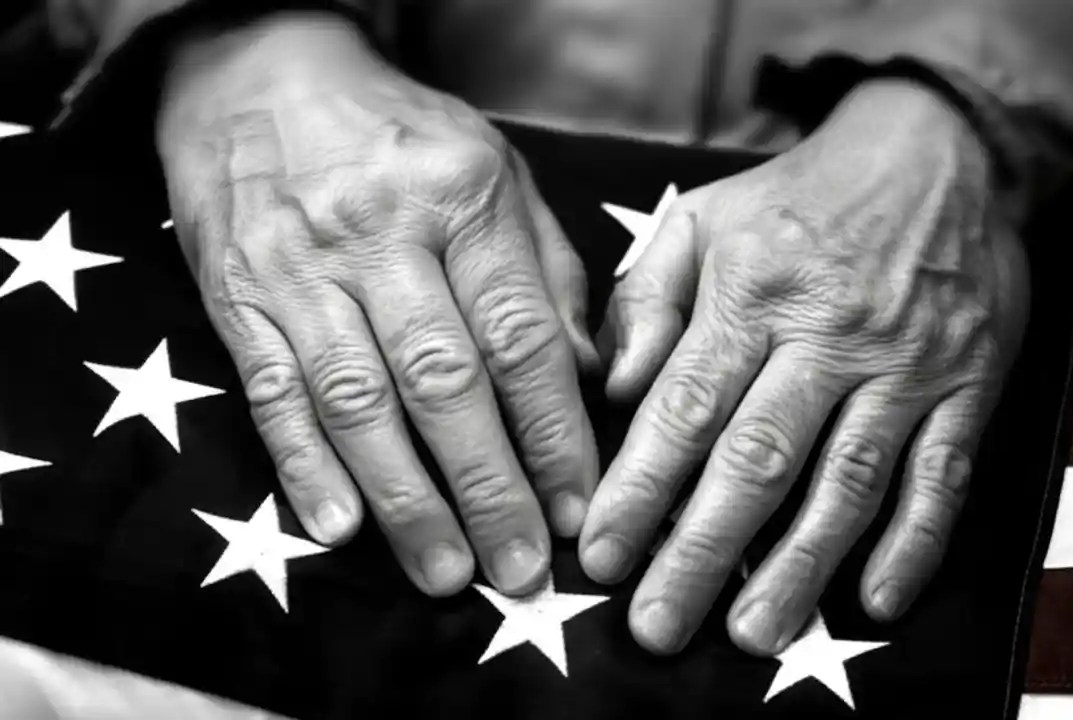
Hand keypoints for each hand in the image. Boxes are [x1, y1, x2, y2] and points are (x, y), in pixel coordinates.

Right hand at [157, 13, 598, 596]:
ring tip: (444, 573)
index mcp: (466, 199)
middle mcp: (384, 234)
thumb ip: (549, 272)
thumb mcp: (500, 170)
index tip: (577, 508)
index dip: (553, 435)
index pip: (521, 338)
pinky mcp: (238, 294)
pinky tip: (339, 528)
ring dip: (405, 500)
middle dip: (489, 489)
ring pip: (360, 400)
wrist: (261, 74)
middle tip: (519, 570)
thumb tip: (587, 376)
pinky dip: (306, 465)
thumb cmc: (403, 134)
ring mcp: (303, 266)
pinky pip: (273, 391)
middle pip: (446, 382)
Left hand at [580, 80, 1029, 653]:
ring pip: (848, 480)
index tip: (600, 556)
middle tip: (658, 626)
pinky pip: (942, 474)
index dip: (640, 487)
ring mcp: (905, 365)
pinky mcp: (967, 386)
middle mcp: (829, 333)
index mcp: (753, 291)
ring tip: (753, 633)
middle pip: (759, 458)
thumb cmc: (800, 198)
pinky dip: (914, 542)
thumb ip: (647, 300)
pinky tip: (875, 599)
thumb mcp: (702, 218)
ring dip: (800, 565)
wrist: (939, 153)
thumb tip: (617, 391)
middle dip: (702, 550)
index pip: (686, 405)